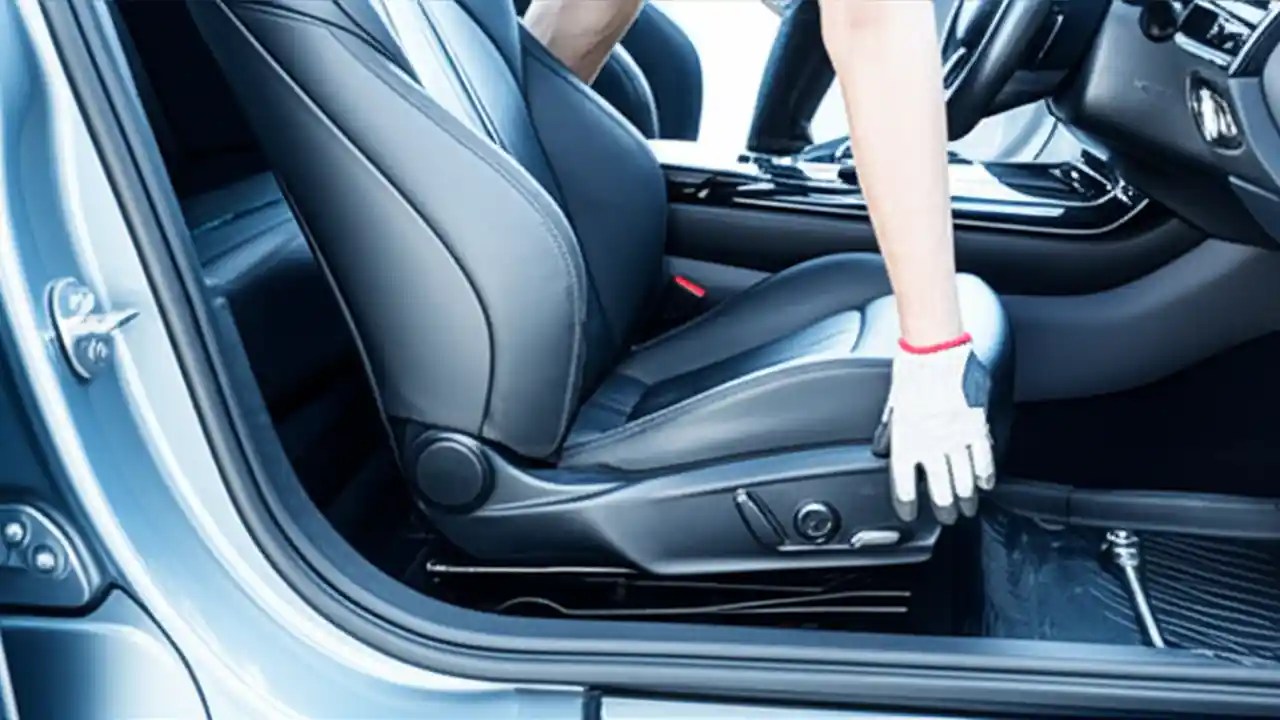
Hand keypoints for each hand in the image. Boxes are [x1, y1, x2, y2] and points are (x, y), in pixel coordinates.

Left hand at [872, 335, 994, 523]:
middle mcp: (931, 444)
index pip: (905, 485)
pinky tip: (984, 484)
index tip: (908, 514)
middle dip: (944, 509)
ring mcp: (957, 437)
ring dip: (966, 498)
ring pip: (964, 480)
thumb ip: (890, 431)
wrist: (935, 349)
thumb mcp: (892, 405)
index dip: (906, 504)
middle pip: (940, 490)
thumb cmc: (910, 371)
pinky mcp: (977, 426)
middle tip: (947, 517)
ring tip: (967, 508)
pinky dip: (985, 475)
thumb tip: (880, 447)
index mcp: (906, 441)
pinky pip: (983, 458)